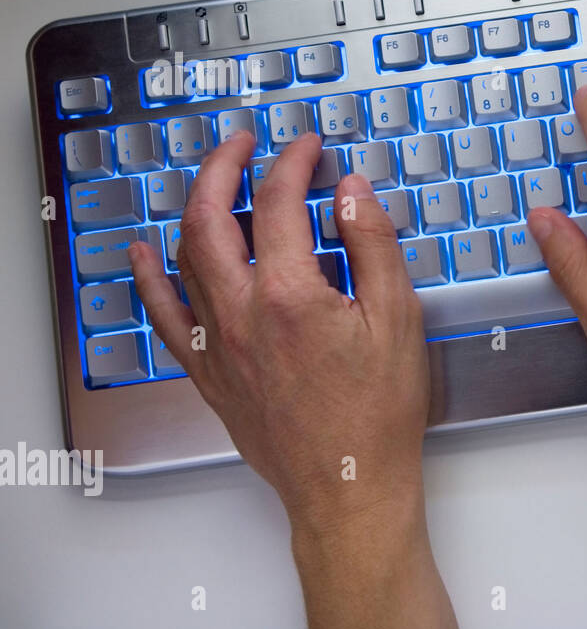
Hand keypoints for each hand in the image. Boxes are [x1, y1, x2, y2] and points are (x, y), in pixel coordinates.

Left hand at [128, 130, 430, 532]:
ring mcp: (217, 345)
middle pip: (212, 218)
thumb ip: (372, 245)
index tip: (308, 146)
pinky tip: (145, 255)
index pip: (280, 203)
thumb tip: (350, 191)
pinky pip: (164, 315)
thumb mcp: (399, 319)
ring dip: (194, 209)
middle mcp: (240, 314)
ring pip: (184, 257)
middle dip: (224, 167)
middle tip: (242, 143)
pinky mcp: (209, 373)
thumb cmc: (378, 415)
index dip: (293, 163)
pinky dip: (151, 278)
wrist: (349, 485)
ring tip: (211, 183)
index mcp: (289, 295)